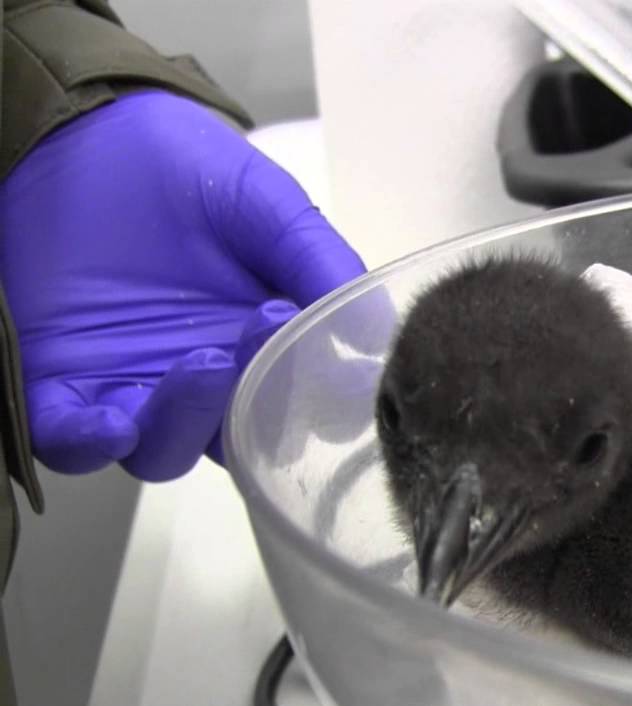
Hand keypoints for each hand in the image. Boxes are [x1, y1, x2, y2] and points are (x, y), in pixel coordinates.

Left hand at [0, 90, 366, 480]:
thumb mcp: (273, 207)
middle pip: (234, 440)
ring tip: (206, 364)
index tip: (336, 377)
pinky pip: (71, 441)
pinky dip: (89, 444)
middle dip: (254, 411)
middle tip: (260, 340)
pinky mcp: (62, 383)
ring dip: (185, 425)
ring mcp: (133, 386)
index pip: (296, 408)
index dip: (319, 412)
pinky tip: (110, 425)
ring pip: (163, 450)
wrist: (91, 133)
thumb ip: (319, 263)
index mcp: (260, 348)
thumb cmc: (189, 170)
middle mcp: (204, 382)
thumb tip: (374, 332)